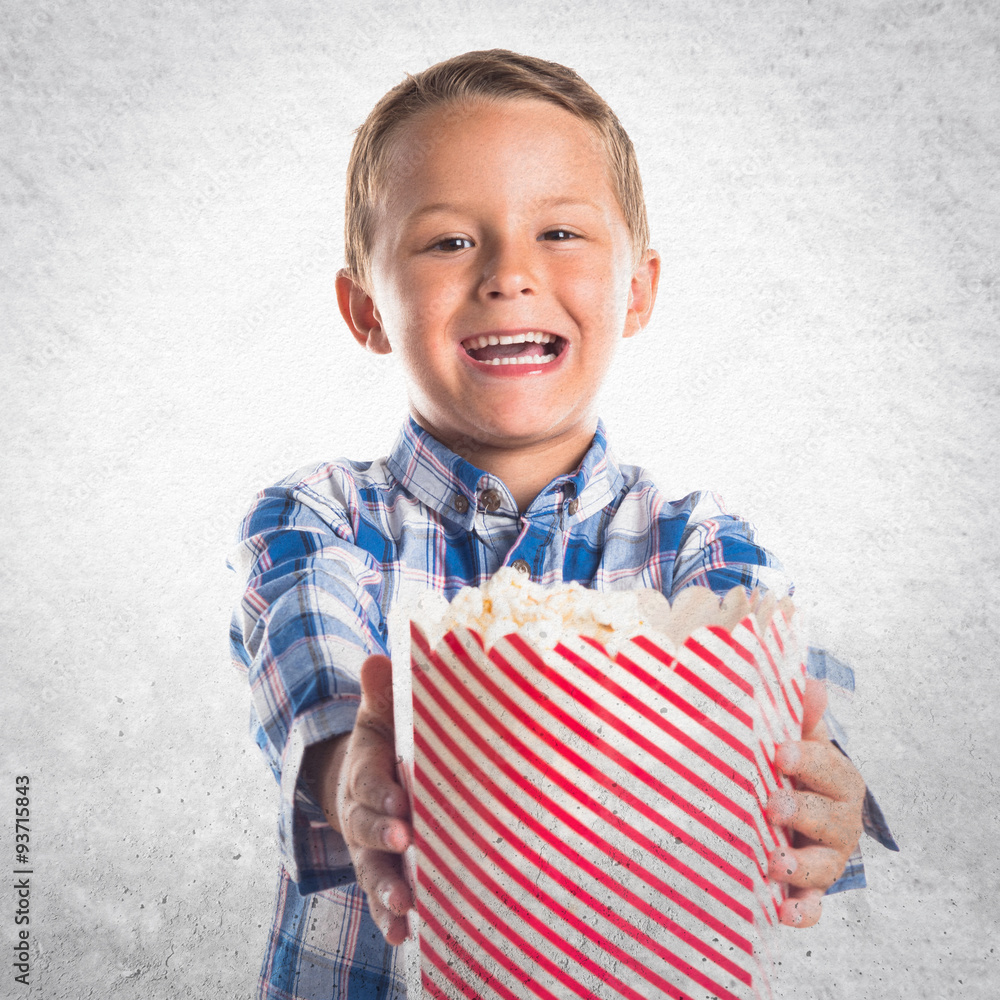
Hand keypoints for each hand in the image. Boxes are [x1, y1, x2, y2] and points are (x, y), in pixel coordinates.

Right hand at [307, 654, 412, 943]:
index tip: (402, 801)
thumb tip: (379, 659)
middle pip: (366, 829)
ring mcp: (368, 847)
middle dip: (383, 837)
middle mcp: (360, 813)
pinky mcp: (382, 870)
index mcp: (363, 771)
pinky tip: (404, 937)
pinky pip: (382, 896)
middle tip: (405, 841)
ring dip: (387, 888)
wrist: (362, 779)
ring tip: (405, 904)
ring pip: (372, 869)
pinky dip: (389, 918)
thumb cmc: (385, 743)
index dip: (381, 792)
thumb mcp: (380, 715)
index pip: (368, 780)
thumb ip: (382, 693)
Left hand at [766, 677, 865, 927]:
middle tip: (770, 807)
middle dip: (800, 812)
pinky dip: (799, 912)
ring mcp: (827, 858)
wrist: (803, 819)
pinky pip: (810, 907)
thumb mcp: (800, 739)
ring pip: (821, 866)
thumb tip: (811, 680)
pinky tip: (780, 912)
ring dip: (798, 865)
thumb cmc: (797, 772)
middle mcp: (839, 821)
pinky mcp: (810, 890)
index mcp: (837, 779)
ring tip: (772, 862)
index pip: (826, 766)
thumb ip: (801, 713)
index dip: (804, 759)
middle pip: (827, 818)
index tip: (778, 752)